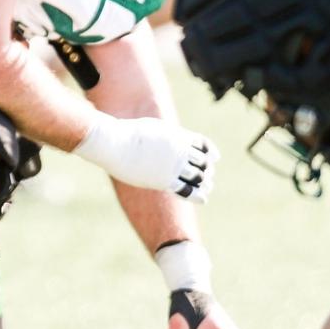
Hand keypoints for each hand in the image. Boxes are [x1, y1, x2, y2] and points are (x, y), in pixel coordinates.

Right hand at [74, 113, 216, 202]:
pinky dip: (197, 195)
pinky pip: (186, 190)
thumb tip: (165, 138)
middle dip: (207, 169)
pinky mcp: (163, 181)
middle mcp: (179, 151)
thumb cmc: (127, 134)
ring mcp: (172, 166)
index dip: (210, 151)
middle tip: (209, 175)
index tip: (215, 157)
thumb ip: (163, 135)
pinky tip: (203, 199)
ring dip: (204, 182)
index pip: (203, 144)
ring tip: (208, 187)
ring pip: (197, 176)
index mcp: (177, 136)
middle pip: (203, 161)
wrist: (114, 143)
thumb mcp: (151, 129)